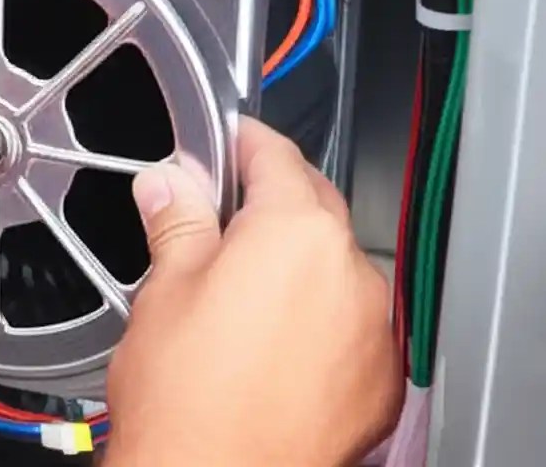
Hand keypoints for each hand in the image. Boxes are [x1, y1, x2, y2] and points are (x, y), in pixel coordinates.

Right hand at [105, 117, 401, 466]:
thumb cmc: (188, 403)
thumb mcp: (165, 290)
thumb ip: (178, 220)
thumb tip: (172, 181)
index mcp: (294, 233)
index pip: (276, 156)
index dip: (242, 142)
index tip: (226, 143)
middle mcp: (349, 272)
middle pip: (312, 206)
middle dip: (269, 201)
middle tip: (218, 215)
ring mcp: (372, 329)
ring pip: (334, 267)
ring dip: (297, 264)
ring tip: (240, 295)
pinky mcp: (379, 379)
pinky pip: (352, 324)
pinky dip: (321, 318)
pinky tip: (273, 342)